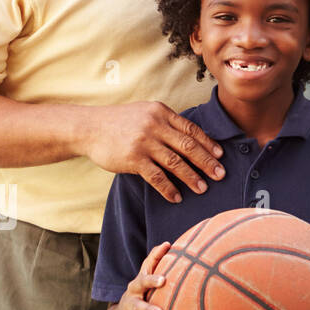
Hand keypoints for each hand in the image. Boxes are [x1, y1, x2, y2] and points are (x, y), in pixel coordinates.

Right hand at [81, 102, 224, 202]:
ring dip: (191, 177)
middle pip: (188, 146)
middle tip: (220, 174)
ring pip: (175, 163)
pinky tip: (176, 197)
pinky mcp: (133, 159)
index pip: (191, 129)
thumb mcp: (146, 113)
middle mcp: (155, 126)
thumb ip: (167, 123)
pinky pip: (156, 177)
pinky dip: (168, 188)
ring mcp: (144, 142)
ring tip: (202, 188)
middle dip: (207, 162)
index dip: (208, 143)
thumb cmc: (121, 122)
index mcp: (162, 112)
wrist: (89, 128)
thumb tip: (192, 139)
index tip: (220, 155)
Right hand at [116, 242, 172, 309]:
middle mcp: (132, 303)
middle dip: (148, 309)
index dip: (153, 280)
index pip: (144, 281)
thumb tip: (168, 242)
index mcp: (136, 286)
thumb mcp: (146, 271)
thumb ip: (155, 258)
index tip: (165, 279)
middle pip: (138, 306)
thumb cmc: (143, 286)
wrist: (124, 308)